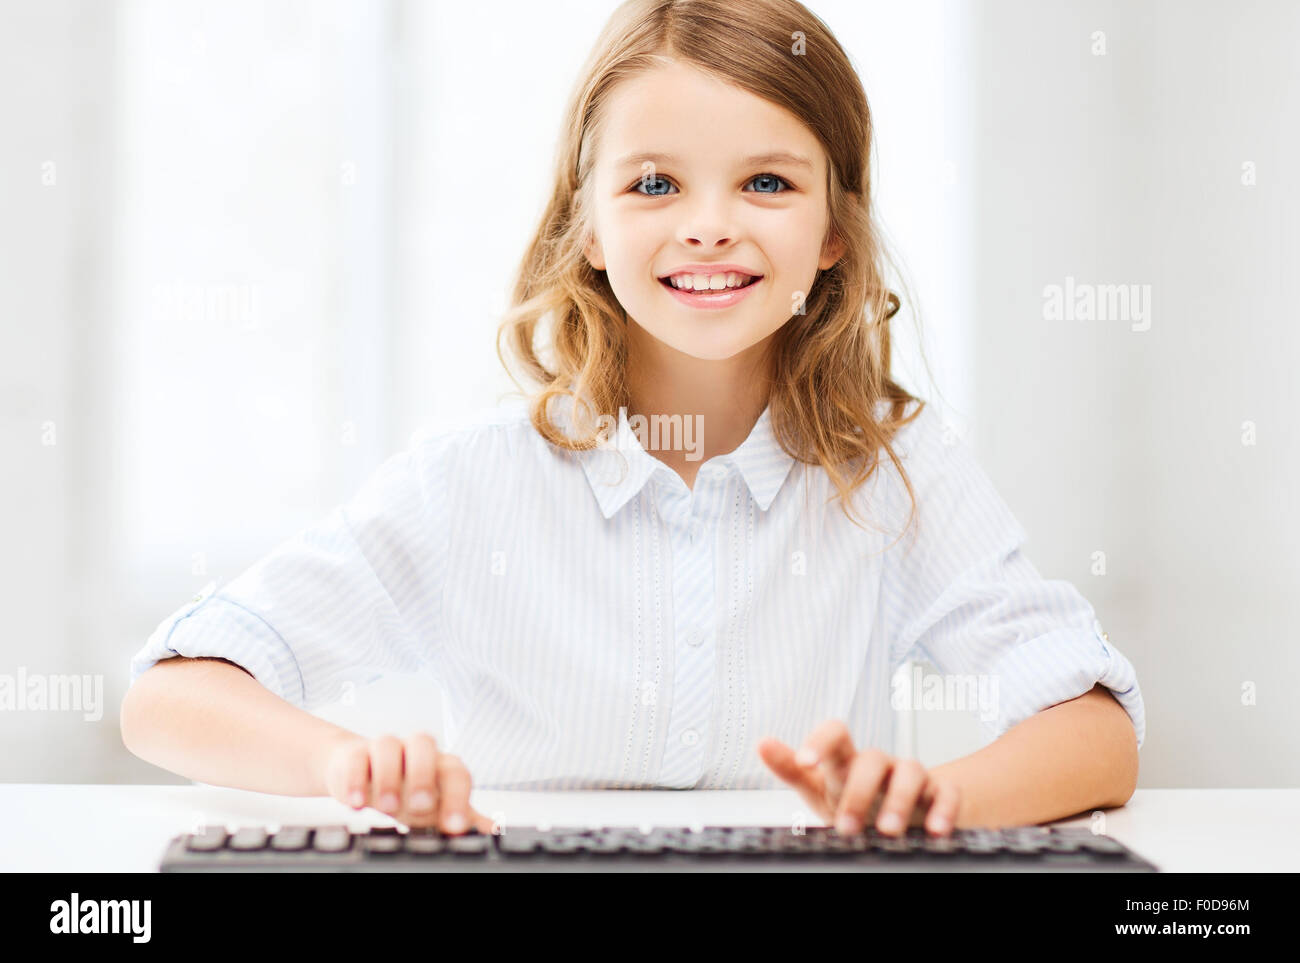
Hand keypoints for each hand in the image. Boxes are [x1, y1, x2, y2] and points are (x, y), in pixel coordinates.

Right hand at [322, 732, 494, 834]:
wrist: (362, 771)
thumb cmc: (407, 789)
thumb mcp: (435, 807)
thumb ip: (461, 815)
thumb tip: (493, 830)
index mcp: (440, 764)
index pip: (457, 772)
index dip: (458, 797)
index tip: (455, 827)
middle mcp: (415, 751)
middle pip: (425, 744)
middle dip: (424, 775)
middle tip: (421, 806)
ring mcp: (385, 749)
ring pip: (389, 744)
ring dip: (388, 777)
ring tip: (387, 808)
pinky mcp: (356, 754)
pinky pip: (356, 757)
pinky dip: (355, 780)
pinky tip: (357, 803)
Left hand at [757, 720, 960, 835]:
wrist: (900, 816)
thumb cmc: (852, 799)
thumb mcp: (819, 788)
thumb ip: (791, 769)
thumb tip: (762, 743)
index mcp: (847, 760)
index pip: (835, 734)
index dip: (819, 741)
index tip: (805, 760)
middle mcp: (880, 764)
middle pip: (873, 760)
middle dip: (859, 792)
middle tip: (846, 827)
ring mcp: (911, 776)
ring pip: (912, 771)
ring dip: (899, 800)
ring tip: (888, 832)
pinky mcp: (940, 793)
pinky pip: (948, 792)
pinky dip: (944, 809)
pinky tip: (936, 830)